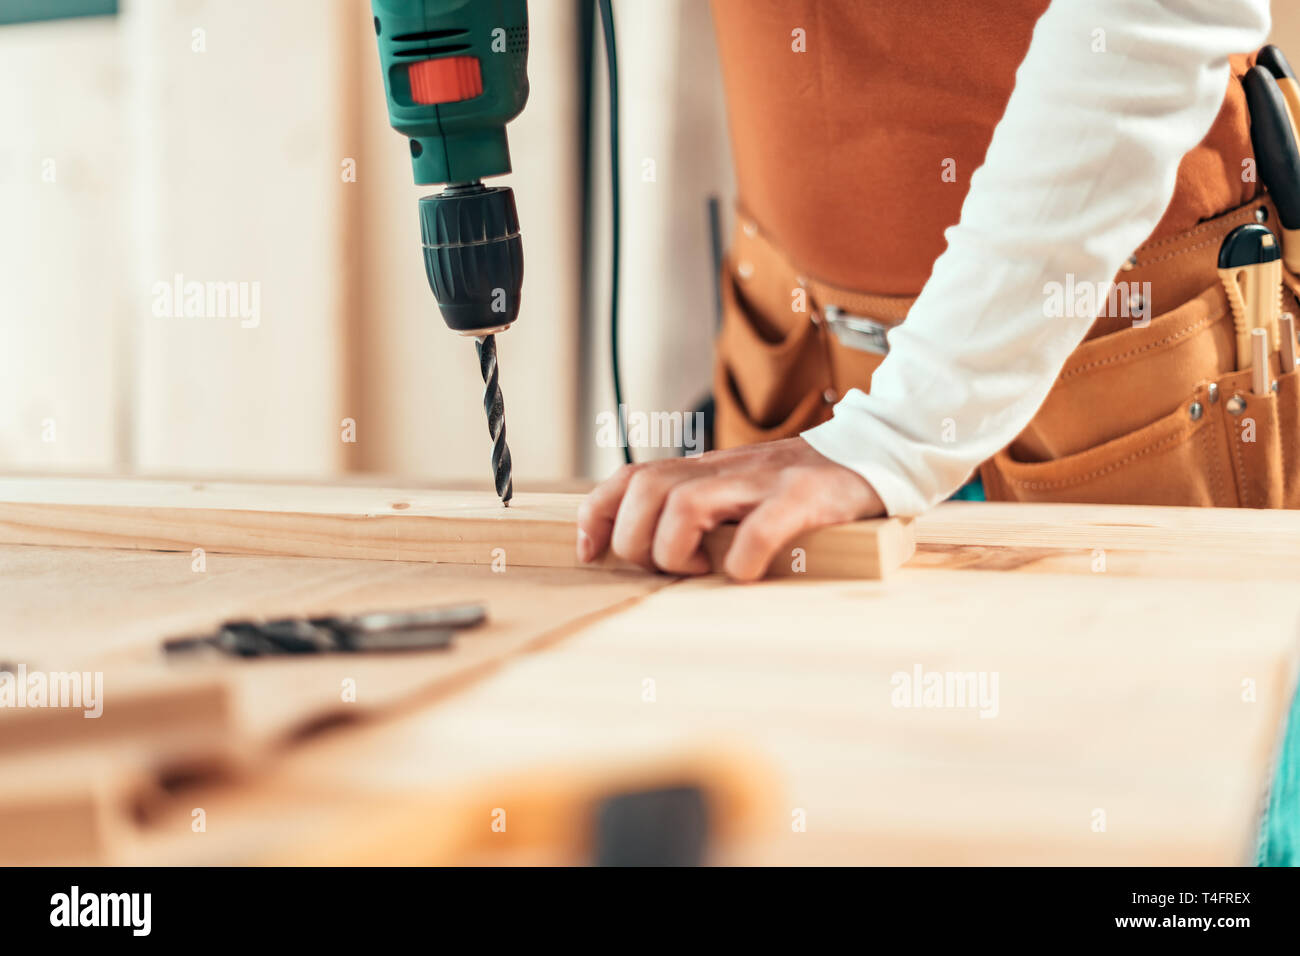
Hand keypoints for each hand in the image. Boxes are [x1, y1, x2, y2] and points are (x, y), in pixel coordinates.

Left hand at [576, 437, 883, 581]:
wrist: (873, 452)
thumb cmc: (798, 486)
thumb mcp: (737, 490)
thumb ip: (697, 509)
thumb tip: (645, 553)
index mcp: (704, 469)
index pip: (630, 477)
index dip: (598, 514)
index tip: (591, 554)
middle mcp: (725, 469)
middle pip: (646, 489)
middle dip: (636, 539)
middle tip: (666, 567)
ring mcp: (762, 481)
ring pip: (686, 504)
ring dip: (676, 548)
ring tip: (699, 569)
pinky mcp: (803, 498)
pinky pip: (759, 528)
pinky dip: (742, 559)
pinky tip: (746, 573)